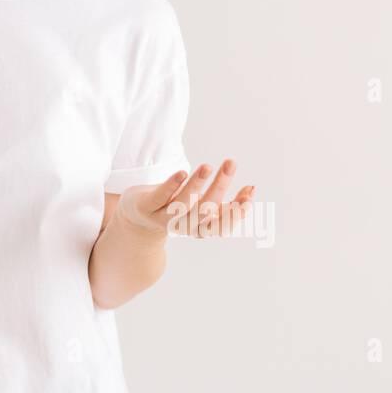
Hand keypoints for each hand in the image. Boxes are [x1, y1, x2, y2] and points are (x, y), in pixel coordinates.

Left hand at [119, 159, 254, 238]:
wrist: (138, 215)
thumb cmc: (178, 206)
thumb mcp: (203, 206)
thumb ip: (227, 201)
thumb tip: (253, 188)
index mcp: (199, 229)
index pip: (221, 226)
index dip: (236, 212)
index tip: (249, 193)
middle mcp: (183, 226)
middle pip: (205, 209)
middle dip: (220, 186)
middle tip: (231, 164)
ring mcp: (163, 217)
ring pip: (183, 204)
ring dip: (196, 185)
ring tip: (207, 166)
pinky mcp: (146, 206)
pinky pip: (160, 196)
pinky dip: (171, 185)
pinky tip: (182, 172)